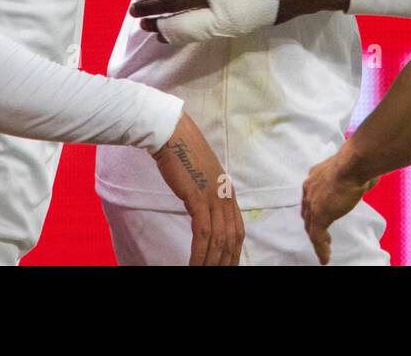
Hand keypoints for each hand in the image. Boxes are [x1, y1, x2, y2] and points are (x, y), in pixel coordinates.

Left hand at [131, 0, 348, 41]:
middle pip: (176, 4)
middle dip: (153, 7)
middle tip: (133, 11)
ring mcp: (226, 16)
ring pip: (186, 23)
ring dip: (164, 24)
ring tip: (146, 26)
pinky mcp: (236, 27)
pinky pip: (203, 32)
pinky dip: (184, 34)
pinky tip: (170, 34)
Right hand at [154, 112, 244, 265]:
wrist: (173, 135)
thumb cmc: (183, 155)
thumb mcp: (202, 178)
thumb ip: (207, 196)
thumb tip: (204, 212)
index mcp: (228, 192)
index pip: (238, 230)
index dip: (234, 253)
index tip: (227, 266)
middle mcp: (226, 196)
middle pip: (232, 238)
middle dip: (225, 262)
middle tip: (217, 276)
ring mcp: (214, 196)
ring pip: (218, 239)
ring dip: (211, 262)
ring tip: (202, 274)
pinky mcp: (198, 197)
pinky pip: (202, 233)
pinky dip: (200, 253)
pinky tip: (194, 265)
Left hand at [301, 151, 375, 264]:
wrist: (354, 163)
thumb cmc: (359, 161)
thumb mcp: (355, 167)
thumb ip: (356, 176)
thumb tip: (371, 179)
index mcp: (316, 175)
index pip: (312, 195)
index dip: (315, 206)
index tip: (322, 213)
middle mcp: (310, 187)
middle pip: (308, 211)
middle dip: (312, 223)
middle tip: (321, 234)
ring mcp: (313, 202)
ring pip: (311, 225)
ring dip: (317, 239)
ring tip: (323, 249)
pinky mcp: (318, 215)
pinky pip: (317, 237)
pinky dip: (321, 249)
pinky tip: (325, 259)